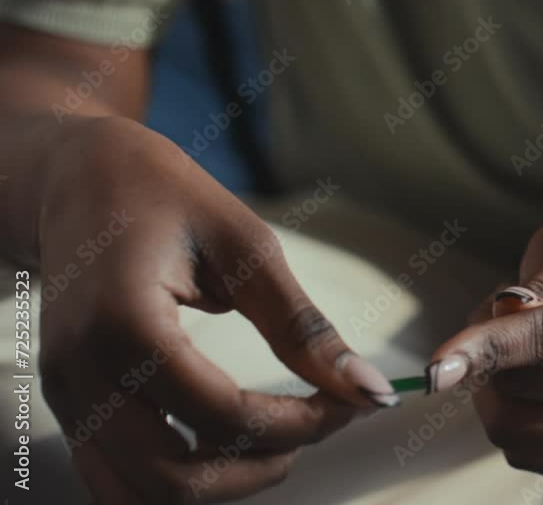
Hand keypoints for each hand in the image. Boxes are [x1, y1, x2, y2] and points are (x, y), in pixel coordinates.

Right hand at [37, 119, 397, 503]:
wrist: (81, 179)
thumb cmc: (166, 196)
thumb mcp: (246, 246)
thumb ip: (302, 327)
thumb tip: (367, 388)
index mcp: (124, 324)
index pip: (223, 415)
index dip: (301, 422)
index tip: (350, 403)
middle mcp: (82, 374)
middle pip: (178, 476)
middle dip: (265, 462)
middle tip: (318, 421)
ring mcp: (67, 397)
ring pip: (142, 494)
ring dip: (221, 482)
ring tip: (276, 437)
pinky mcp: (70, 405)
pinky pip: (117, 480)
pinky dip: (178, 478)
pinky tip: (226, 442)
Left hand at [427, 220, 542, 476]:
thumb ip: (535, 279)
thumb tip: (494, 332)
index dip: (489, 350)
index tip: (435, 369)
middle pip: (522, 386)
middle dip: (488, 352)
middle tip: (505, 315)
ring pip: (514, 428)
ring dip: (493, 387)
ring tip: (523, 350)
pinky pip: (523, 452)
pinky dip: (511, 415)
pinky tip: (539, 384)